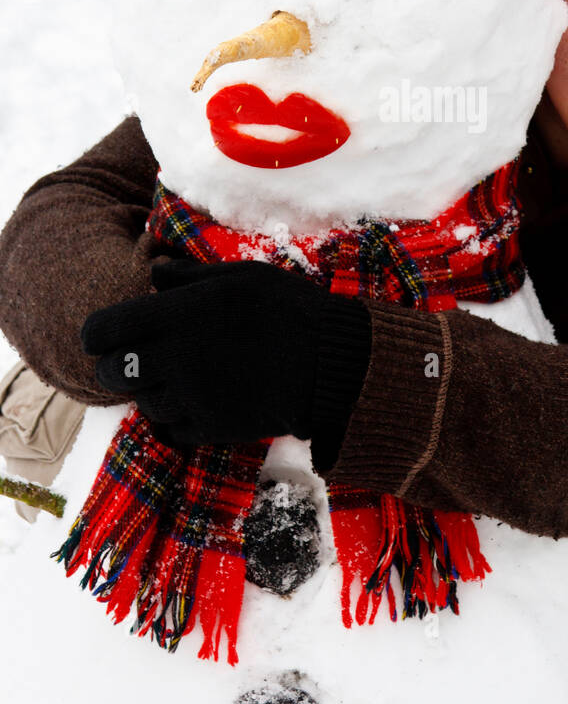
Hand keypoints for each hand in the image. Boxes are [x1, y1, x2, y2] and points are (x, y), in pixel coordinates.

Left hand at [80, 258, 329, 447]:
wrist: (332, 365)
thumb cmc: (290, 309)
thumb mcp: (241, 276)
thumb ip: (190, 277)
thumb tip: (155, 274)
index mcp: (176, 315)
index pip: (102, 331)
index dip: (99, 334)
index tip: (108, 335)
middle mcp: (174, 358)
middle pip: (113, 372)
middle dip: (120, 365)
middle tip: (143, 358)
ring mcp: (191, 397)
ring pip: (143, 403)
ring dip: (154, 391)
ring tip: (183, 376)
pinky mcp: (210, 428)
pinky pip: (172, 429)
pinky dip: (178, 417)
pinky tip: (201, 399)